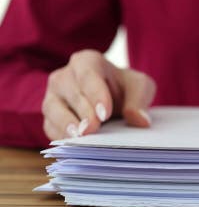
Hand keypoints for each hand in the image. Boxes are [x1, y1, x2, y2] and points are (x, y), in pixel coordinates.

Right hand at [42, 50, 156, 139]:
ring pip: (52, 108)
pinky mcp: (49, 117)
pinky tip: (72, 145)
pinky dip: (59, 136)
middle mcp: (65, 76)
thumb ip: (139, 101)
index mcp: (87, 61)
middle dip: (82, 111)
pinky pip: (49, 126)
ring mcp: (53, 96)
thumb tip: (140, 121)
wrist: (114, 98)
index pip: (88, 75)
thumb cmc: (125, 88)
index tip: (105, 113)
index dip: (95, 94)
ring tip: (79, 137)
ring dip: (65, 123)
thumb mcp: (140, 87)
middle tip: (92, 128)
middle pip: (69, 91)